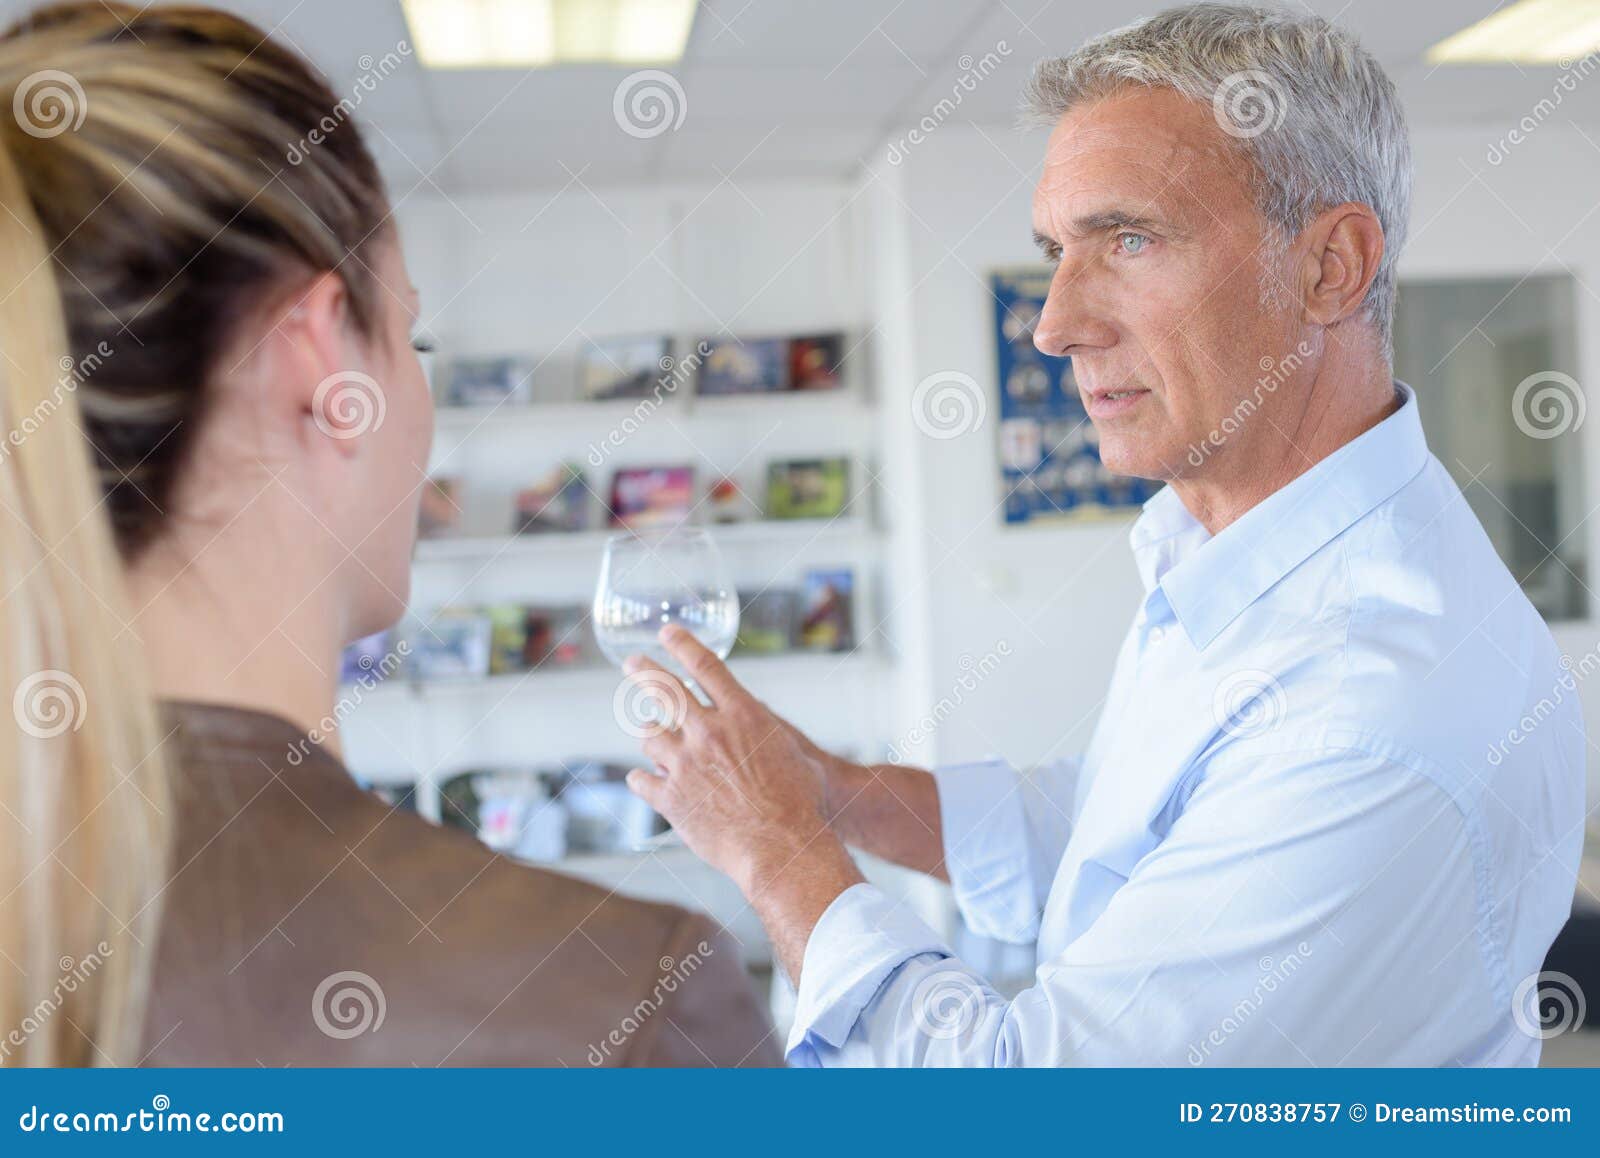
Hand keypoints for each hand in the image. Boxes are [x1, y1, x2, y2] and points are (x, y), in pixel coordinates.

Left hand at [621, 625, 841, 890]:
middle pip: (665, 691)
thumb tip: (754, 718)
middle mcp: (709, 732)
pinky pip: (641, 780)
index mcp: (742, 715)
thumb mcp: (792, 752)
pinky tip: (642, 780)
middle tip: (633, 664)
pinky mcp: (671, 799)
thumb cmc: (801, 803)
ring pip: (650, 736)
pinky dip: (642, 779)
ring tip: (650, 734)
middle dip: (646, 672)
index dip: (683, 645)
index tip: (667, 632)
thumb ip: (766, 731)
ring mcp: (685, 765)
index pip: (706, 667)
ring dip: (650, 734)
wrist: (784, 847)